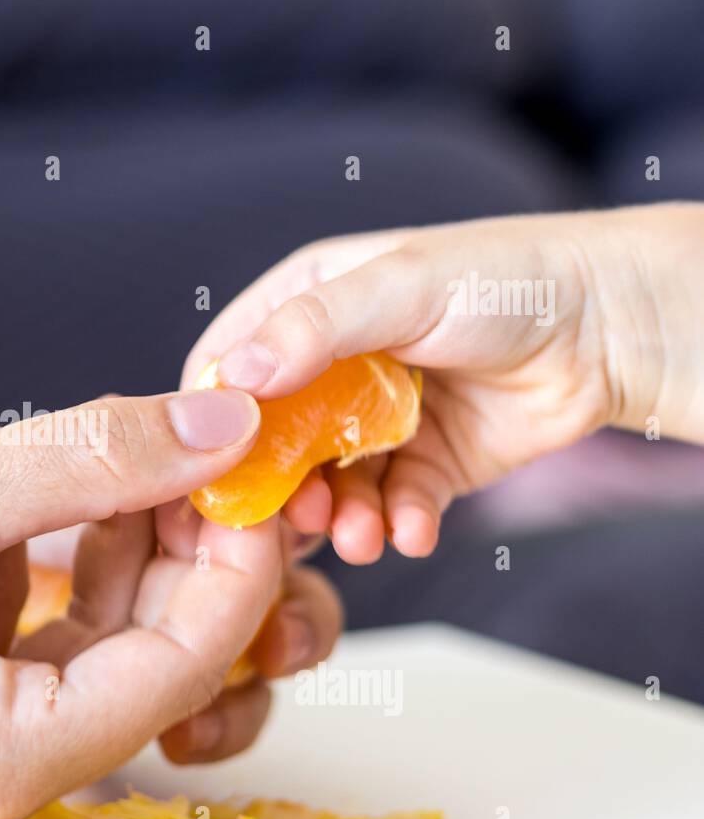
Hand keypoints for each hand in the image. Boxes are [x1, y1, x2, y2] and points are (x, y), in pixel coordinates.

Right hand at [0, 388, 327, 818]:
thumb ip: (90, 459)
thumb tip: (215, 428)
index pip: (178, 666)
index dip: (234, 560)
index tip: (255, 473)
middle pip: (147, 659)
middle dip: (176, 544)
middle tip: (196, 447)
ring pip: (94, 642)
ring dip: (108, 538)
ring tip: (105, 446)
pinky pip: (33, 637)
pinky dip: (43, 556)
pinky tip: (21, 476)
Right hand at [185, 203, 703, 562]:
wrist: (608, 327)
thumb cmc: (500, 281)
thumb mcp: (397, 286)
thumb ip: (311, 329)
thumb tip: (232, 381)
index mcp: (308, 309)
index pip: (232, 365)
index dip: (216, 417)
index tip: (211, 466)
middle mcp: (333, 368)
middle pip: (273, 442)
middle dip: (280, 487)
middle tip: (293, 520)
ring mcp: (378, 420)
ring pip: (331, 485)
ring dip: (338, 519)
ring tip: (358, 537)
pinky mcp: (426, 464)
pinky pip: (393, 507)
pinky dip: (397, 527)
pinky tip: (411, 533)